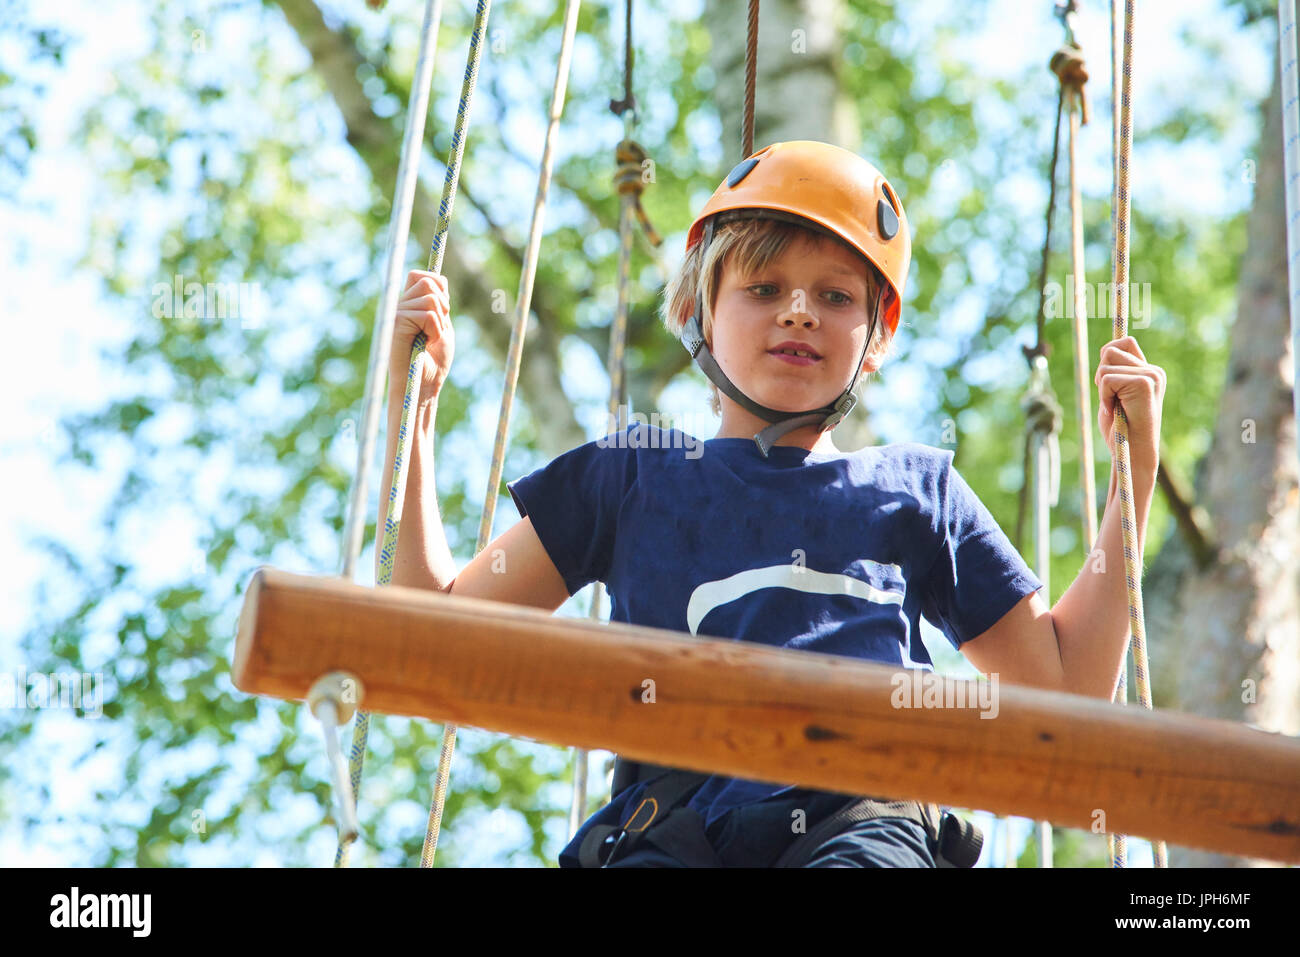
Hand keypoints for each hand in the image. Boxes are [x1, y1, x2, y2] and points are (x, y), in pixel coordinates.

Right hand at [392, 269, 452, 393]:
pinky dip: (435, 331)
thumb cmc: (433, 362)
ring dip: (439, 322)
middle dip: (443, 305)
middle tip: (436, 329)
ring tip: (429, 339)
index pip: (424, 276)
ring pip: (431, 297)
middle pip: (428, 282)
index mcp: (409, 305)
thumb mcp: (442, 327)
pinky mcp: (396, 322)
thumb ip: (439, 304)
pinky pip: (428, 314)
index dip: (439, 287)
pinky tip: (426, 344)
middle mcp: (399, 305)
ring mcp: (396, 312)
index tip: (442, 313)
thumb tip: (438, 279)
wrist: (422, 386)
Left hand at [1095, 335, 1164, 477]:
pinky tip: (1115, 411)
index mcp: (1149, 371)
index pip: (1123, 342)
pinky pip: (1107, 378)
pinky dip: (1104, 396)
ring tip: (1114, 406)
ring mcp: (1152, 376)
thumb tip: (1106, 350)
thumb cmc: (1120, 428)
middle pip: (1110, 350)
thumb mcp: (1115, 394)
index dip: (1107, 357)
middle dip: (1101, 376)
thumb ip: (1114, 372)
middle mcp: (1154, 371)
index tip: (1107, 384)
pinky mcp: (1144, 383)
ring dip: (1102, 388)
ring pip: (1106, 364)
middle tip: (1111, 400)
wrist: (1132, 453)